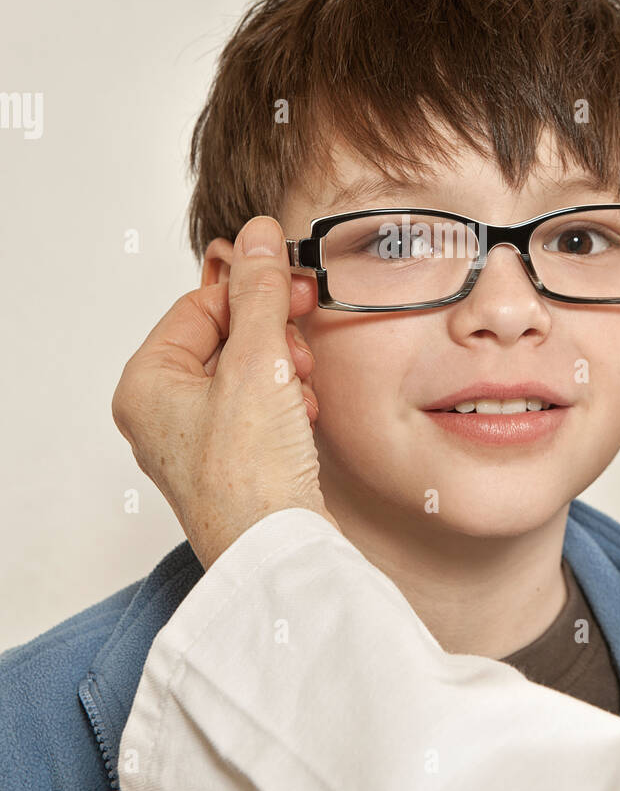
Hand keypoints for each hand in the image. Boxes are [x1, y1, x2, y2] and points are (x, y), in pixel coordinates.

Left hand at [111, 215, 336, 568]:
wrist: (279, 554)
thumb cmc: (251, 477)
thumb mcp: (257, 363)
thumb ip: (260, 293)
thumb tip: (259, 236)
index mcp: (145, 386)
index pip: (199, 306)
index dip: (251, 291)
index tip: (291, 282)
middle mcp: (160, 415)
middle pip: (223, 338)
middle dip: (271, 336)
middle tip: (302, 333)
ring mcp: (196, 443)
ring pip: (246, 373)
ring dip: (283, 370)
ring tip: (300, 389)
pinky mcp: (232, 464)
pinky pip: (259, 409)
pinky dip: (286, 403)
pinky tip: (303, 417)